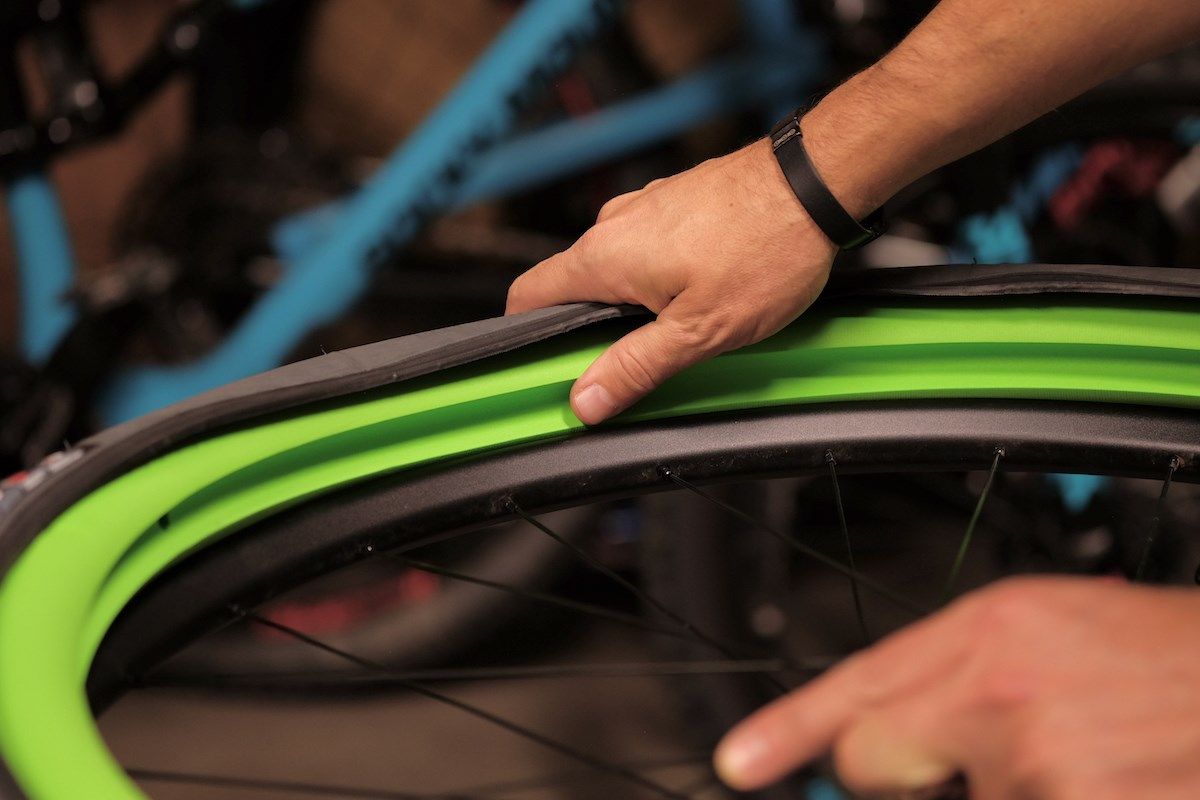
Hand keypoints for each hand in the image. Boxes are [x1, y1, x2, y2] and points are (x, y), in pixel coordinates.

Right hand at [505, 139, 836, 424]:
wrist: (817, 181)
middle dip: (596, 329)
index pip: (528, 296)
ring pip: (616, 267)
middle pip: (575, 287)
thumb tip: (585, 401)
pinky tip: (705, 291)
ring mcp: (646, 208)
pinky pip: (648, 247)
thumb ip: (635, 367)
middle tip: (641, 362)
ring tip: (685, 326)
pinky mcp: (677, 202)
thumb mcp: (699, 330)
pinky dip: (661, 276)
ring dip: (635, 303)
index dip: (530, 337)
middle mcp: (614, 225)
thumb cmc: (766, 248)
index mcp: (603, 256)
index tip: (555, 368)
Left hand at [714, 577, 1199, 798]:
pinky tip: (1098, 775)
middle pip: (873, 762)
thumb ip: (949, 674)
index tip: (740, 765)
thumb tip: (879, 732)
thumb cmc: (1156, 655)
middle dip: (897, 771)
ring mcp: (1040, 771)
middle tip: (962, 757)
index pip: (857, 688)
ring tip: (1081, 754)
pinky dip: (1048, 797)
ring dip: (1006, 791)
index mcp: (989, 634)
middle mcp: (1000, 700)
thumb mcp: (1042, 629)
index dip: (787, 733)